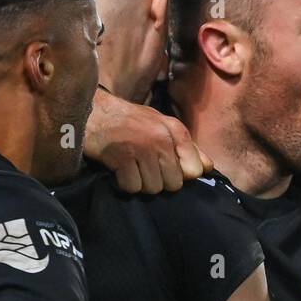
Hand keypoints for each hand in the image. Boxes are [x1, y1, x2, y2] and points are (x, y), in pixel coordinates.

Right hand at [83, 88, 212, 193]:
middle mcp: (162, 139)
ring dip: (141, 183)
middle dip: (159, 180)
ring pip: (153, 188)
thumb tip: (208, 168)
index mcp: (176, 131)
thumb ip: (186, 147)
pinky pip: (132, 187)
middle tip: (143, 167)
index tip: (165, 166)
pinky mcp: (122, 158)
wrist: (93, 111)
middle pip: (174, 184)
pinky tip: (119, 170)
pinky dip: (124, 184)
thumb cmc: (129, 120)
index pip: (195, 170)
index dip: (180, 174)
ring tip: (131, 166)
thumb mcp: (161, 125)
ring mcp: (143, 149)